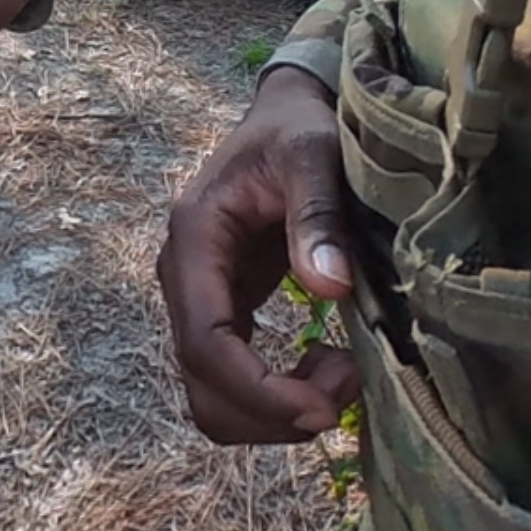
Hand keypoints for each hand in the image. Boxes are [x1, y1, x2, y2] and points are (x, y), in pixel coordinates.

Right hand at [158, 65, 362, 443]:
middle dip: (271, 411)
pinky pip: (236, 382)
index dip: (258, 390)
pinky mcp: (227, 313)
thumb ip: (318, 213)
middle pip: (203, 386)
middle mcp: (185, 279)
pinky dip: (279, 398)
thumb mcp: (314, 152)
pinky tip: (329, 369)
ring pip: (214, 398)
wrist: (287, 116)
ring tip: (342, 378)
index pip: (204, 342)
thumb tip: (330, 286)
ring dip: (275, 414)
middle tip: (345, 394)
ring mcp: (201, 301)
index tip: (323, 409)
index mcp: (195, 238)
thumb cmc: (299, 127)